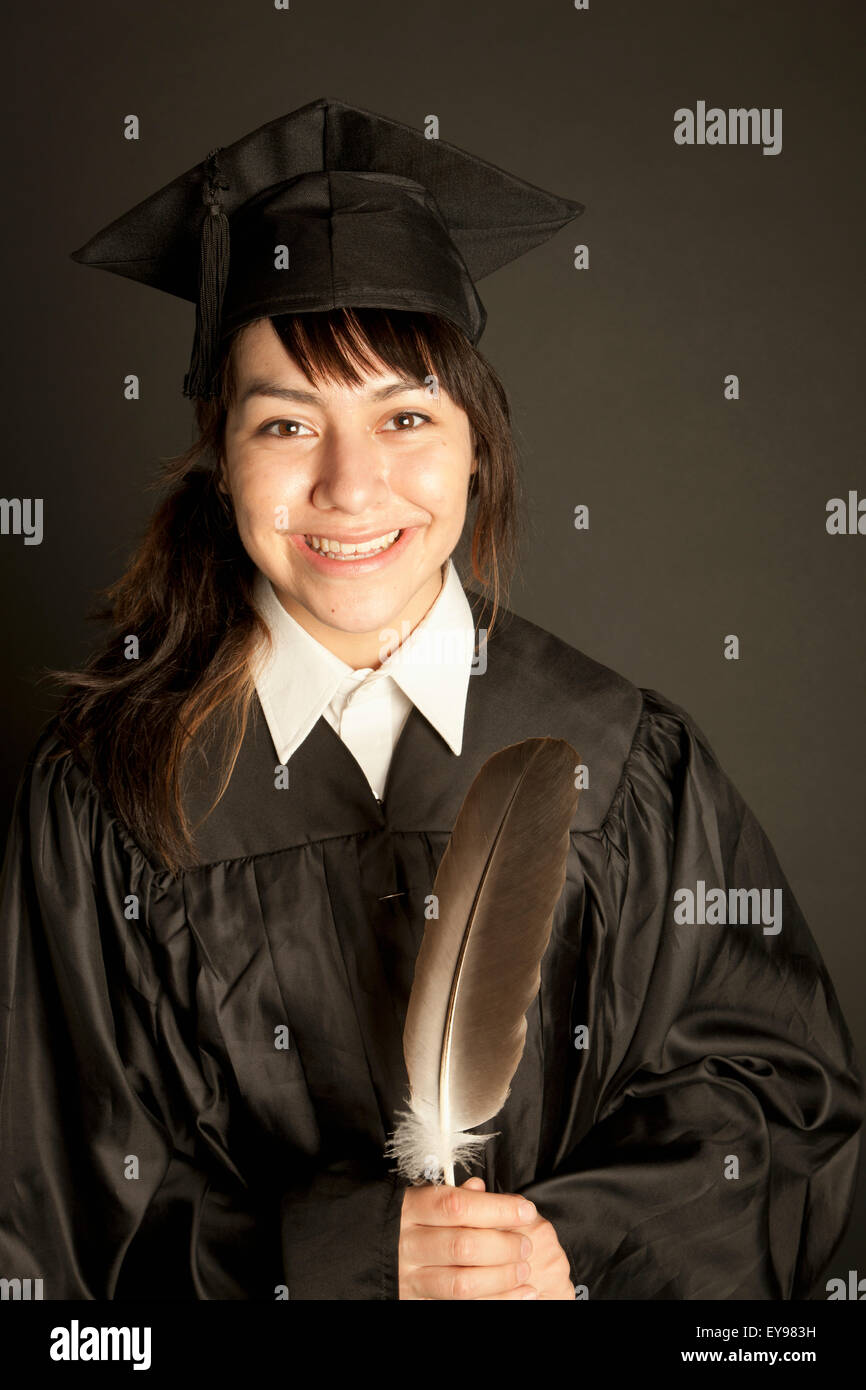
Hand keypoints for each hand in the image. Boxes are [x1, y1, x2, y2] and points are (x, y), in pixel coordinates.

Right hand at [398, 1175, 572, 1299]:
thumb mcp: (423, 1198)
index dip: (496, 1208)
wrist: (366, 1252)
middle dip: (503, 1246)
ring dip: (502, 1277)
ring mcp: (410, 1276)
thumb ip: (454, 1195)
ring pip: (462, 1282)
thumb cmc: (407, 1220)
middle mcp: (407, 1243)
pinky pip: (460, 1304)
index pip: (457, 1206)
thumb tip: (481, 1188)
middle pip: (462, 1245)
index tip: (525, 1209)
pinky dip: (496, 1299)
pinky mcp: (415, 1298)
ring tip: (524, 1269)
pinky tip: (520, 1293)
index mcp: (411, 1209)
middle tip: (526, 1244)